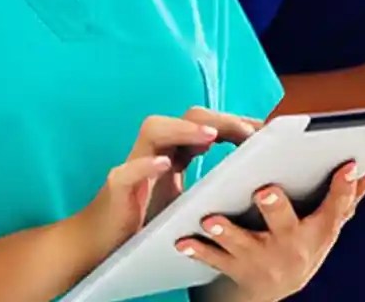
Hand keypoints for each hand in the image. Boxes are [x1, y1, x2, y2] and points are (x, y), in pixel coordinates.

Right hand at [72, 107, 260, 259]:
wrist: (102, 246)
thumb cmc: (146, 224)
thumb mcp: (188, 205)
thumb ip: (212, 189)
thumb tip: (254, 185)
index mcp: (173, 155)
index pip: (204, 125)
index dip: (232, 123)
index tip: (262, 130)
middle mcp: (154, 153)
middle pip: (183, 118)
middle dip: (216, 119)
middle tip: (247, 130)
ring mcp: (133, 166)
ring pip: (153, 130)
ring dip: (183, 130)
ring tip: (210, 136)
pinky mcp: (116, 189)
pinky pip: (126, 171)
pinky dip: (144, 166)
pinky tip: (163, 165)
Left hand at [180, 161, 364, 301]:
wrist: (271, 290)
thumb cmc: (302, 242)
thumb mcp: (329, 225)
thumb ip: (350, 194)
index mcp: (319, 231)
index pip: (336, 208)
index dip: (344, 189)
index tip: (346, 164)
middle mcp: (292, 247)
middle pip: (285, 226)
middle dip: (276, 208)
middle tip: (265, 190)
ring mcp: (262, 260)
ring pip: (243, 244)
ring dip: (227, 231)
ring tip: (210, 217)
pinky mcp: (234, 269)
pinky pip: (213, 259)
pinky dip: (198, 250)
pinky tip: (183, 240)